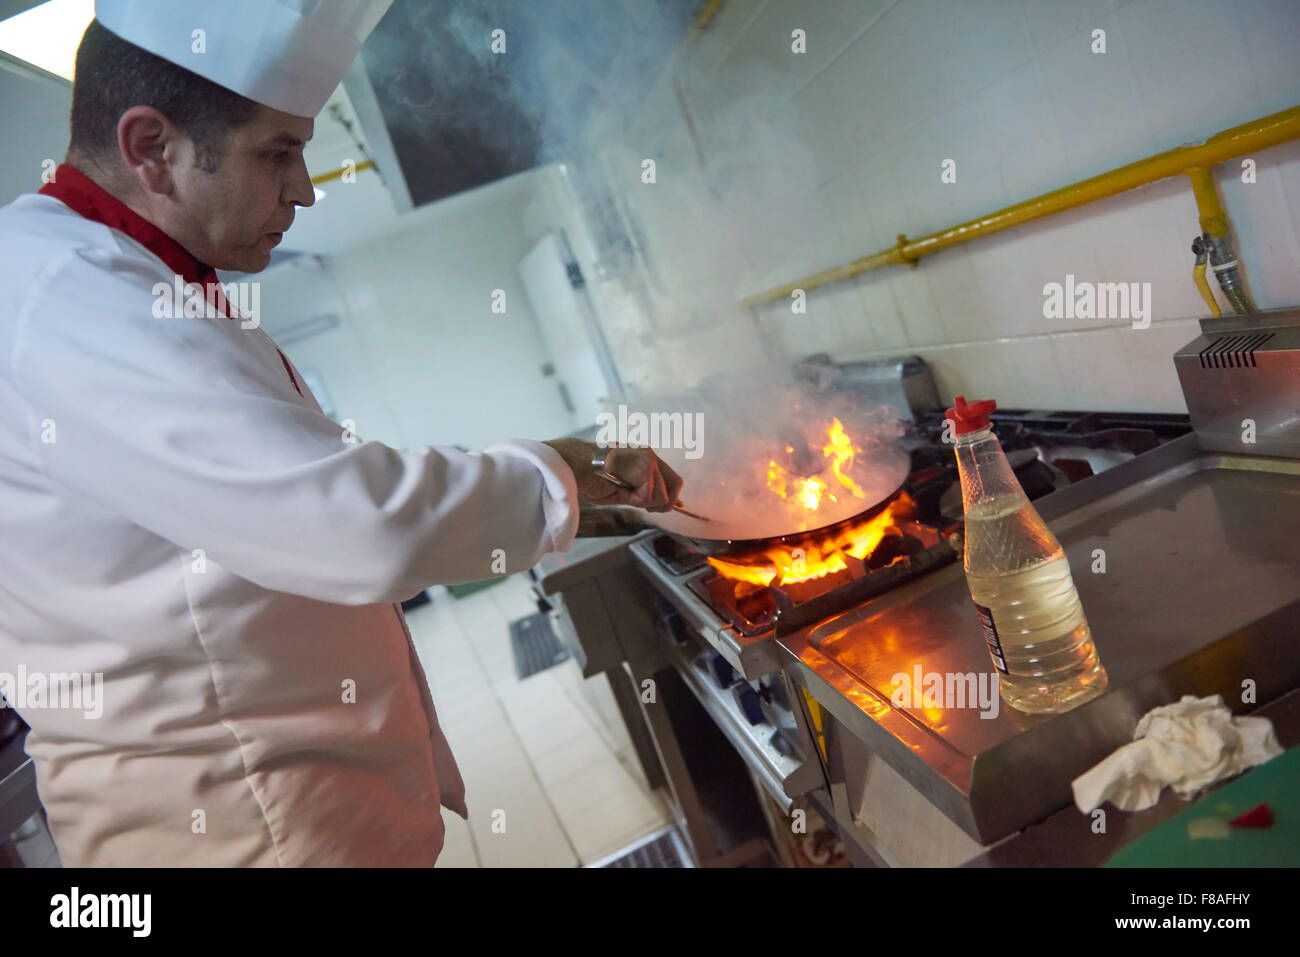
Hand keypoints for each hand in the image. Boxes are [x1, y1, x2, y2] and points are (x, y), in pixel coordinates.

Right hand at [543, 438, 683, 511]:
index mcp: (645, 457)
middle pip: (675, 486)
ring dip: (640, 500)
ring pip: (662, 495)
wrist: (572, 466)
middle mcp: (649, 455)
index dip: (672, 497)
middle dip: (659, 503)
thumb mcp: (623, 489)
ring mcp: (647, 458)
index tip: (666, 508)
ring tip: (619, 489)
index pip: (672, 479)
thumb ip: (645, 494)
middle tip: (635, 501)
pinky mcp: (642, 466)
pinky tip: (618, 487)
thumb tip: (670, 504)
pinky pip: (648, 495)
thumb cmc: (589, 478)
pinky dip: (632, 499)